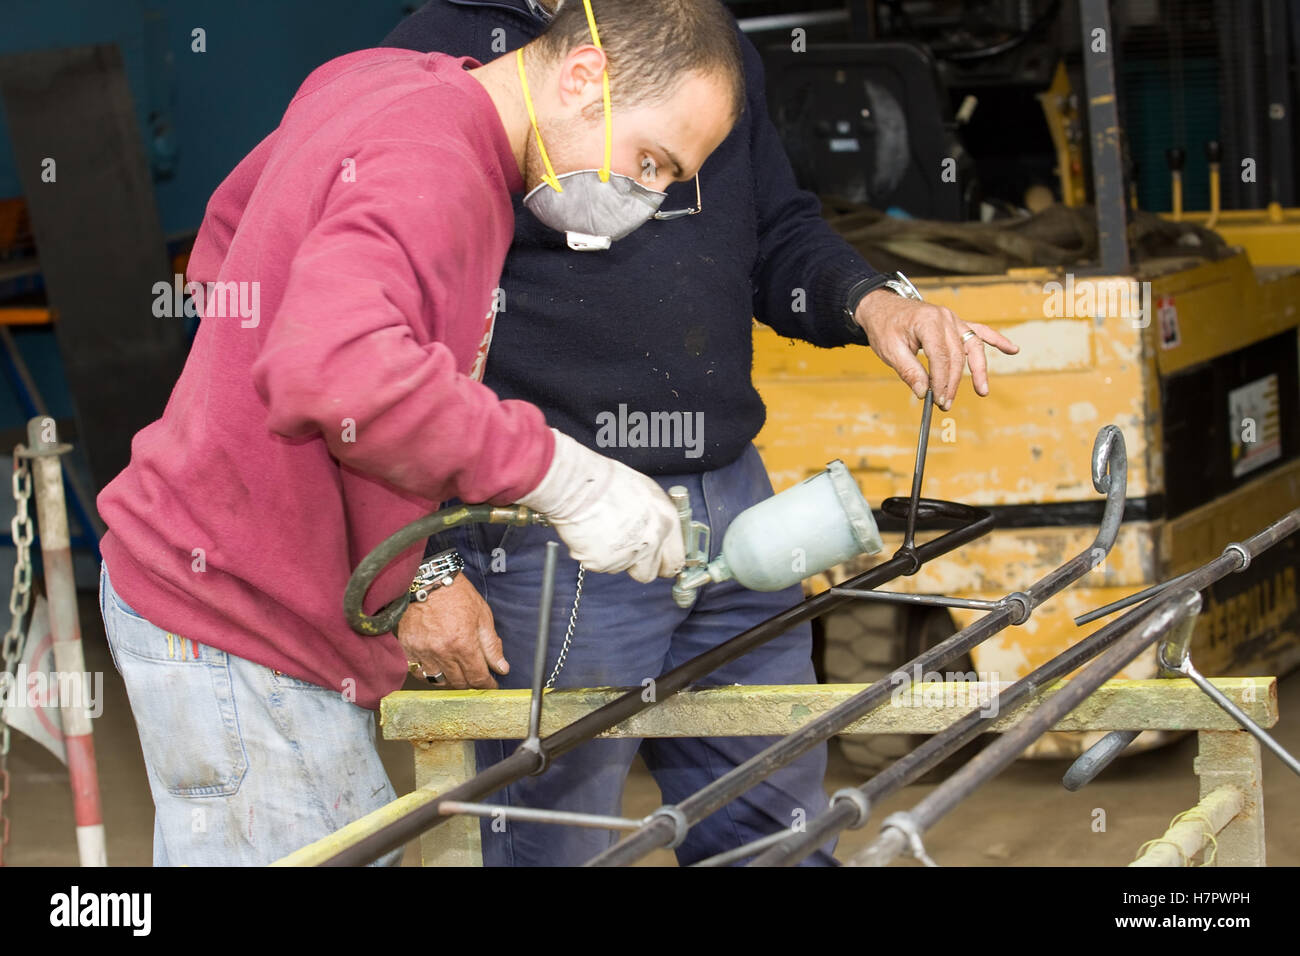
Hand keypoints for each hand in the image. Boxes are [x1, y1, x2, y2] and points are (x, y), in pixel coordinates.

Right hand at [396, 573, 506, 689]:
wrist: (428, 580)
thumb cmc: (457, 594)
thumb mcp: (483, 616)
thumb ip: (492, 646)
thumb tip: (502, 668)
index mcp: (463, 644)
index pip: (478, 677)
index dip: (487, 684)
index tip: (491, 684)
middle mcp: (442, 652)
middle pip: (459, 683)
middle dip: (471, 683)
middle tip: (476, 677)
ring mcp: (422, 651)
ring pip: (438, 681)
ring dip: (450, 681)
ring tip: (457, 672)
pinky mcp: (408, 649)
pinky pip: (419, 672)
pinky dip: (429, 674)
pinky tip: (437, 667)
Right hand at [518, 429, 684, 582]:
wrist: (578, 483)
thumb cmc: (607, 481)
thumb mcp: (647, 493)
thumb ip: (656, 519)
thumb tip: (659, 533)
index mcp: (666, 521)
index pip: (675, 561)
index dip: (664, 563)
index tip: (658, 564)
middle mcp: (651, 541)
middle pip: (648, 573)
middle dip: (638, 566)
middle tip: (624, 550)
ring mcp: (627, 554)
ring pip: (620, 568)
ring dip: (612, 555)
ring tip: (603, 528)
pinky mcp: (602, 562)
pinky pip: (599, 565)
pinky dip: (593, 554)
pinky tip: (592, 533)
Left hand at [854, 289, 1018, 410]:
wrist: (883, 307)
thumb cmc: (885, 327)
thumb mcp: (889, 350)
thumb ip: (908, 371)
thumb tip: (923, 392)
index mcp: (928, 321)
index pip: (941, 356)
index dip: (941, 380)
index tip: (938, 399)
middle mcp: (946, 318)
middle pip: (957, 355)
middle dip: (953, 382)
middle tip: (945, 403)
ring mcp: (954, 319)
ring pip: (972, 346)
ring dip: (978, 370)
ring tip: (982, 390)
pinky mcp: (956, 324)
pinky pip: (980, 332)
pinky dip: (996, 340)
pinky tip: (1012, 350)